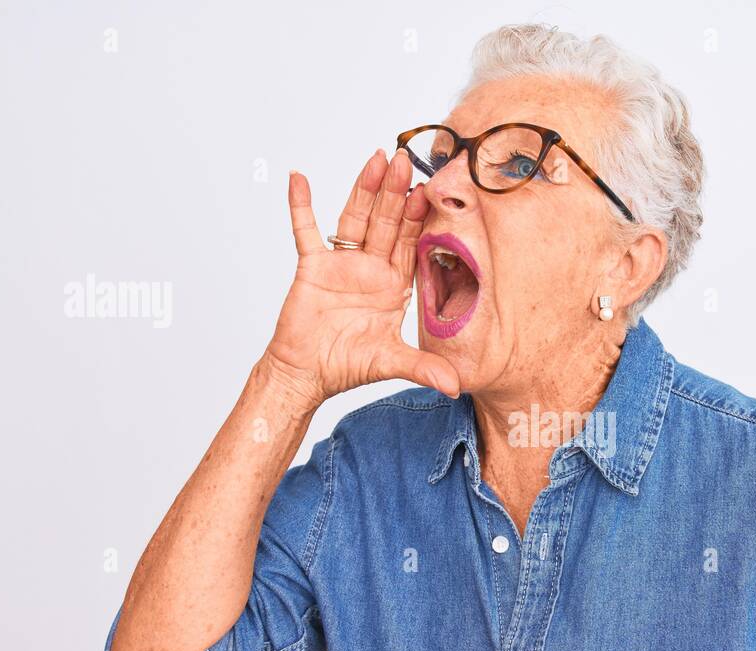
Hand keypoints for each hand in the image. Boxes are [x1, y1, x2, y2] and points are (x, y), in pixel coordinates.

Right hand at [263, 150, 460, 408]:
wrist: (306, 374)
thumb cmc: (347, 366)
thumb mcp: (391, 362)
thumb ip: (424, 368)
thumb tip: (457, 387)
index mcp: (393, 285)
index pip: (411, 245)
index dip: (419, 219)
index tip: (430, 192)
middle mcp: (371, 269)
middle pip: (387, 223)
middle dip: (397, 192)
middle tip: (407, 160)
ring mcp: (341, 264)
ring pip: (355, 218)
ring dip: (364, 189)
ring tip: (376, 159)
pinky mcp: (312, 266)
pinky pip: (305, 230)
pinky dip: (301, 206)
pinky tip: (299, 179)